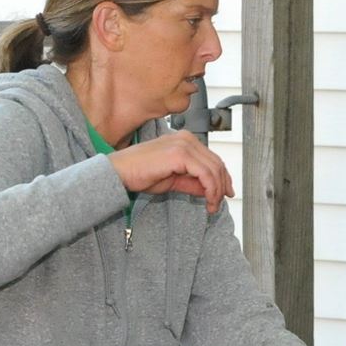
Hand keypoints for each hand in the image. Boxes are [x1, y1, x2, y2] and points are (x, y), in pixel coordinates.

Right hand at [109, 130, 234, 210]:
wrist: (119, 173)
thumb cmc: (140, 174)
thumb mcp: (173, 180)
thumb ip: (192, 182)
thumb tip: (209, 190)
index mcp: (184, 140)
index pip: (212, 158)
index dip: (222, 177)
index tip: (225, 193)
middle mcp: (186, 139)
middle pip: (216, 163)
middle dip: (222, 185)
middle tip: (219, 203)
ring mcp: (184, 145)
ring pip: (214, 169)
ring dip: (216, 191)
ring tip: (212, 206)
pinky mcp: (180, 155)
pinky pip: (205, 174)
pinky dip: (211, 189)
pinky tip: (208, 200)